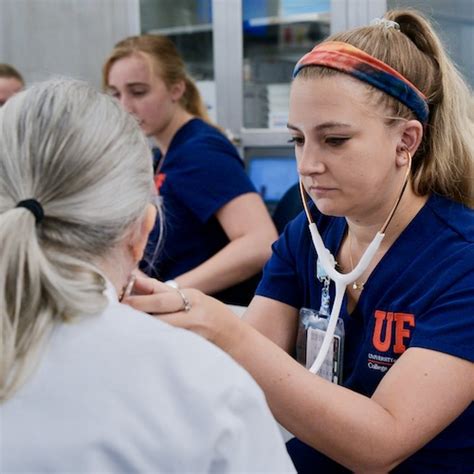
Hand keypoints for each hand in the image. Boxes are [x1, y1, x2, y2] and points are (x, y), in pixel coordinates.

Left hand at [123, 276, 243, 349]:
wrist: (237, 340)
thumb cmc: (211, 315)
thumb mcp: (192, 298)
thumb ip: (163, 290)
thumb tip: (135, 280)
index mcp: (192, 298)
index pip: (160, 299)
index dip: (138, 302)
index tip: (120, 303)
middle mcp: (194, 316)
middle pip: (157, 318)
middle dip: (136, 318)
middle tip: (116, 319)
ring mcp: (194, 336)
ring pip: (161, 334)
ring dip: (143, 333)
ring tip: (124, 333)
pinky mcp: (192, 351)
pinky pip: (169, 348)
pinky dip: (154, 345)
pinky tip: (142, 347)